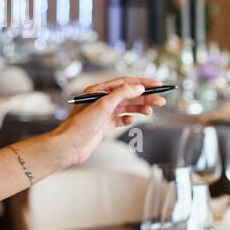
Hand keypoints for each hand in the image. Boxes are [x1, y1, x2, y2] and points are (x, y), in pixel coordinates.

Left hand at [50, 76, 165, 167]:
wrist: (68, 146)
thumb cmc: (80, 125)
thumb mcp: (103, 105)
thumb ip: (122, 94)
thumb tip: (139, 87)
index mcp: (98, 90)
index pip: (125, 83)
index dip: (142, 83)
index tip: (157, 85)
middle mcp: (100, 100)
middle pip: (128, 95)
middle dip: (145, 97)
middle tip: (160, 101)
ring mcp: (102, 113)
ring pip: (125, 107)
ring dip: (139, 108)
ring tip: (151, 110)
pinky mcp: (102, 126)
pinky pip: (119, 119)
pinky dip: (128, 119)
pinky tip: (133, 120)